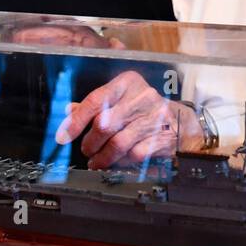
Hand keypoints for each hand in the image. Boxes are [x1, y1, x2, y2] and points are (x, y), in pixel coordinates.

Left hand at [54, 70, 202, 168]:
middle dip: (90, 143)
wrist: (181, 122)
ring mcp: (155, 117)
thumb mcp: (122, 98)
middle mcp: (143, 96)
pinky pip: (134, 155)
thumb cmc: (145, 110)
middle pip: (104, 124)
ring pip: (118, 143)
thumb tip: (70, 110)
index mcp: (128, 82)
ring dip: (103, 157)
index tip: (64, 135)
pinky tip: (119, 162)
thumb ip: (97, 104)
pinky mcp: (163, 137)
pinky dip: (122, 162)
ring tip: (97, 161)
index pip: (96, 100)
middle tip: (87, 151)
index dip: (76, 120)